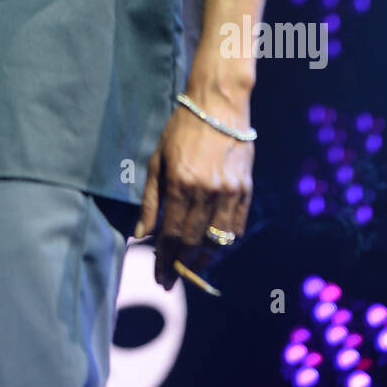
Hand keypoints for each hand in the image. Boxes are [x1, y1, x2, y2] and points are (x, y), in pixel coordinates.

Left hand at [135, 102, 253, 290]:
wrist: (218, 106)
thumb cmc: (181, 131)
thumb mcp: (157, 161)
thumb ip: (151, 200)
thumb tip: (140, 234)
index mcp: (181, 184)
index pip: (171, 234)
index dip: (164, 259)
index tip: (159, 276)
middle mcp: (207, 192)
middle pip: (193, 241)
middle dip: (181, 265)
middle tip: (172, 279)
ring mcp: (230, 192)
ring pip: (218, 240)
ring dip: (205, 259)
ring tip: (193, 268)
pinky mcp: (246, 189)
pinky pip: (238, 227)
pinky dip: (226, 243)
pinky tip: (214, 248)